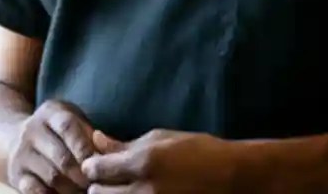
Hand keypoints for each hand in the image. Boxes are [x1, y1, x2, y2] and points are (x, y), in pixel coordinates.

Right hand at [7, 99, 98, 193]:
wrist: (13, 138)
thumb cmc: (57, 132)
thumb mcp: (72, 120)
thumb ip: (90, 134)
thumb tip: (110, 155)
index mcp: (50, 113)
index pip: (68, 127)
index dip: (85, 147)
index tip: (99, 164)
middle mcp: (32, 131)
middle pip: (61, 157)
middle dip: (83, 175)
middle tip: (96, 184)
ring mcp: (22, 153)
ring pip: (51, 177)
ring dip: (72, 189)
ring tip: (84, 191)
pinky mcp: (16, 175)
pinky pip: (34, 190)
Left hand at [82, 129, 236, 193]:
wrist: (234, 179)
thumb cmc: (200, 151)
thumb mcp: (162, 139)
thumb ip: (125, 144)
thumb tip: (96, 140)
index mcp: (143, 163)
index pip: (95, 169)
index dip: (93, 166)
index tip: (98, 164)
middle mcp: (144, 190)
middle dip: (99, 186)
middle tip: (110, 180)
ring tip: (126, 189)